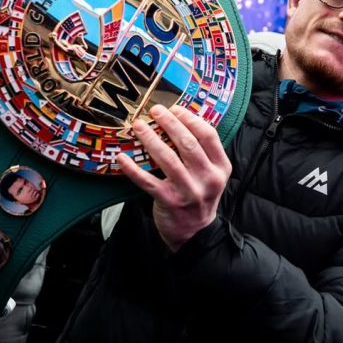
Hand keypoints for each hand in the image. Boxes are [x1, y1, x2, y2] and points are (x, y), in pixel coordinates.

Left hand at [115, 103, 230, 250]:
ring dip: (150, 139)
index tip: (175, 109)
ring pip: (167, 158)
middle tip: (155, 110)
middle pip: (188, 143)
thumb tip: (180, 122)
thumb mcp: (211, 176)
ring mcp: (189, 191)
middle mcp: (207, 179)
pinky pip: (147, 181)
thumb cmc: (199, 198)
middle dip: (169, 123)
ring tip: (139, 126)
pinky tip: (121, 157)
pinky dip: (132, 168)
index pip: (208, 135)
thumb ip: (203, 154)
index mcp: (220, 168)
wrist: (196, 234)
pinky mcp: (169, 202)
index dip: (190, 119)